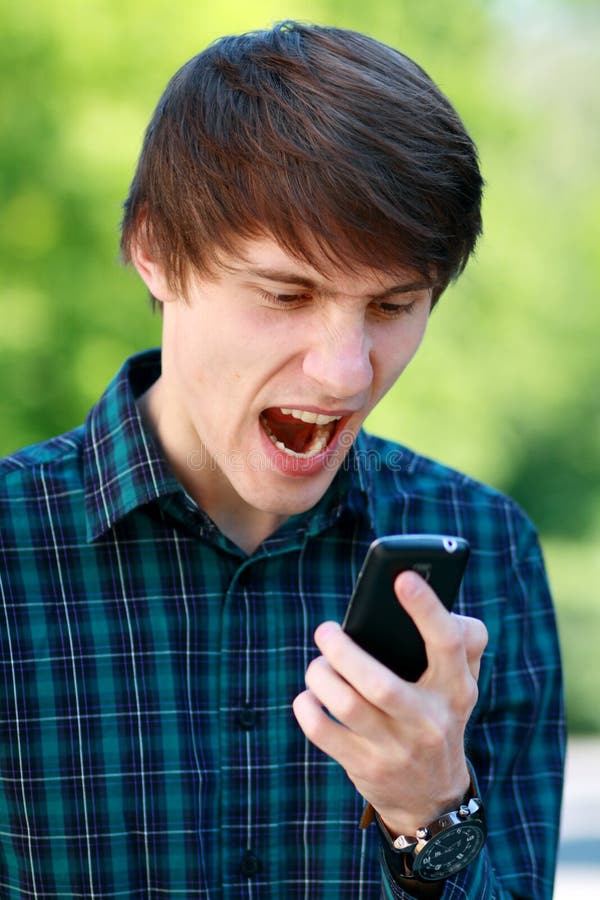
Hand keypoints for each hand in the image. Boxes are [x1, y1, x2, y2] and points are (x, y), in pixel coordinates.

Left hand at [292, 571, 487, 836]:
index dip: (426, 608)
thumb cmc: (439, 714)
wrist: (432, 797)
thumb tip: (429, 592)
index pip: (448, 643)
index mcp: (457, 689)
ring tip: (318, 663)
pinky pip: (323, 733)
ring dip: (321, 676)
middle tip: (326, 629)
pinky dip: (306, 708)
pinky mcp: (365, 767)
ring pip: (347, 706)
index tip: (402, 577)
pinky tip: (308, 696)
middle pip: (380, 684)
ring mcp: (396, 748)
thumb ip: (462, 638)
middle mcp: (428, 721)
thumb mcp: (460, 683)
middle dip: (344, 652)